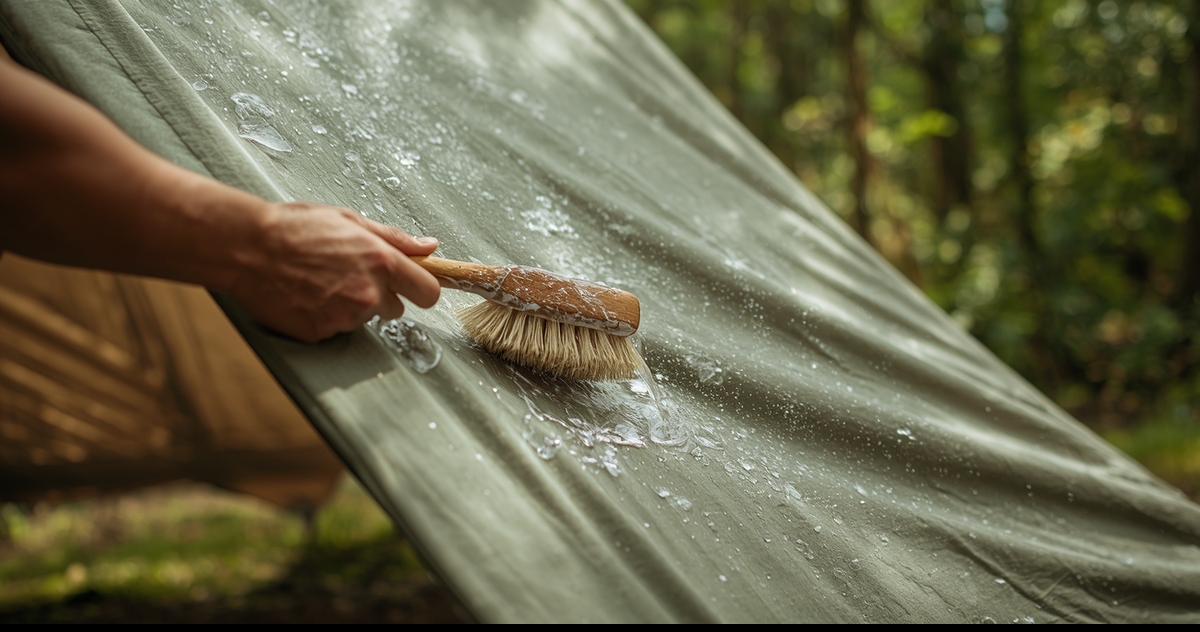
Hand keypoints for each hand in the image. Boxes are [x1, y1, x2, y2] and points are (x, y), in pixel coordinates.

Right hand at [227, 202, 441, 342]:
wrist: (247, 248)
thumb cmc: (295, 228)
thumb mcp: (350, 220)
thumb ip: (395, 238)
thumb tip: (429, 247)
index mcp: (382, 262)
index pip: (428, 292)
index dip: (422, 289)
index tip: (413, 287)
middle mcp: (369, 294)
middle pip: (396, 309)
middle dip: (380, 295)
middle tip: (348, 274)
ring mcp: (345, 317)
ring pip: (364, 318)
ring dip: (350, 305)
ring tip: (320, 281)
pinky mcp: (321, 333)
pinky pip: (336, 330)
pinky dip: (325, 316)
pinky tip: (306, 295)